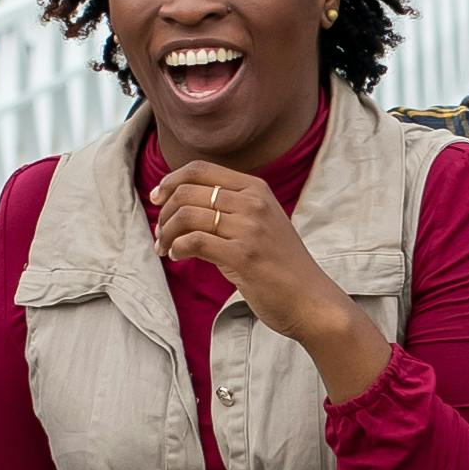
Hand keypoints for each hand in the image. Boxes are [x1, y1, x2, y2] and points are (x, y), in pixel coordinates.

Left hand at [156, 161, 394, 405]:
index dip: (171, 180)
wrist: (311, 300)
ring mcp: (250, 228)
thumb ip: (232, 207)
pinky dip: (177, 248)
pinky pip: (195, 242)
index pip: (200, 169)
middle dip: (165, 212)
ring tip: (166, 248)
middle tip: (160, 233)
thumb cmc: (281, 265)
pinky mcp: (243, 256)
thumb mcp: (262, 222)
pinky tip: (177, 257)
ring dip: (167, 233)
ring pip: (187, 216)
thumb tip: (181, 203)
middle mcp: (253, 202)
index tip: (157, 198)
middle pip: (188, 191)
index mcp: (256, 188)